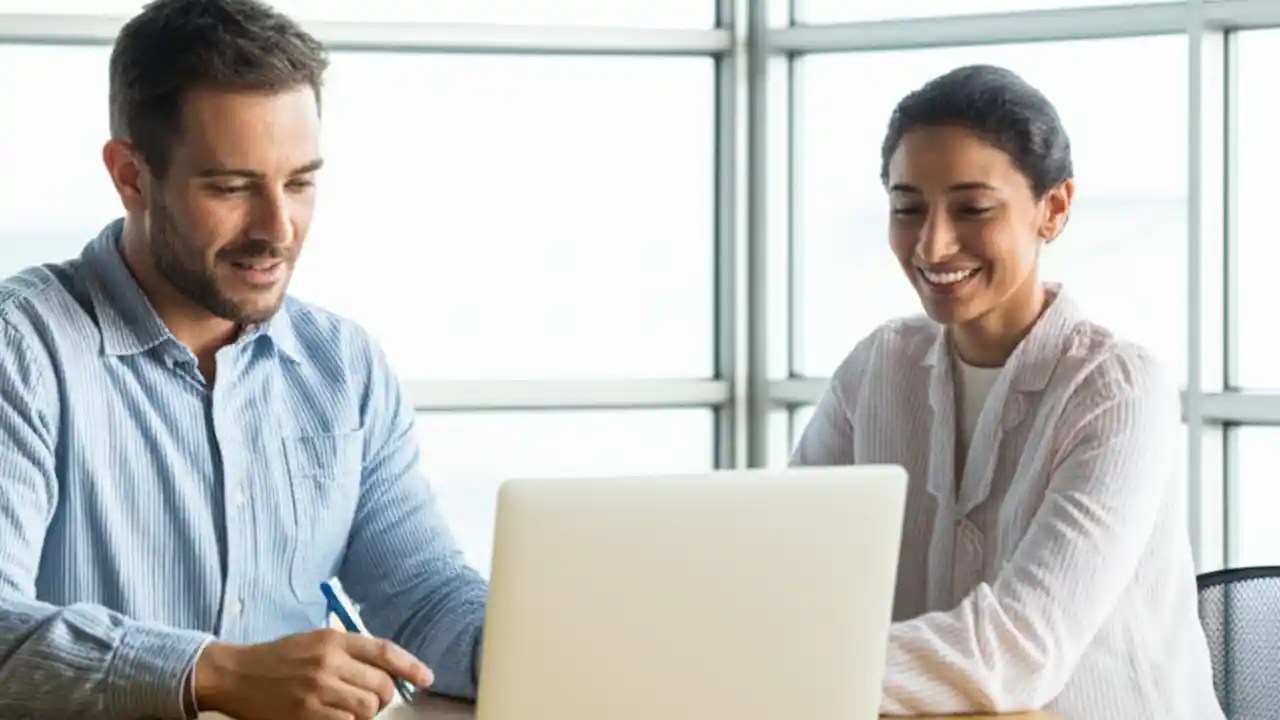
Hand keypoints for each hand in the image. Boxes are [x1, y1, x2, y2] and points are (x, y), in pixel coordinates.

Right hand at [194, 628, 433, 719]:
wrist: (237, 674)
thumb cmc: (279, 657)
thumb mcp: (316, 641)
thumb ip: (350, 651)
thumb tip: (387, 671)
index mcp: (334, 640)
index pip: (385, 652)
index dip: (412, 666)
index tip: (427, 679)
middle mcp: (329, 663)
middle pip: (381, 686)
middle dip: (383, 697)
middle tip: (369, 698)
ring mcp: (318, 691)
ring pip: (367, 709)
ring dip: (365, 713)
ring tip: (349, 708)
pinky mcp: (306, 715)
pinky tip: (335, 717)